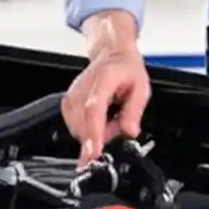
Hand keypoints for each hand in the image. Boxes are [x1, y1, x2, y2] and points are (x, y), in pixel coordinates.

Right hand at [62, 18, 151, 167]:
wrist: (112, 54)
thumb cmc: (126, 69)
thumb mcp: (141, 88)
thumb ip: (134, 111)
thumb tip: (129, 132)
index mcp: (104, 79)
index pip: (94, 109)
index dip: (93, 133)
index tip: (92, 153)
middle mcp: (83, 88)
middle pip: (84, 125)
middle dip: (102, 135)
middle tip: (120, 122)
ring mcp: (72, 96)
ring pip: (78, 130)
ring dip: (96, 133)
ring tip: (111, 116)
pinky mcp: (67, 104)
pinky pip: (75, 127)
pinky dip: (88, 129)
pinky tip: (100, 118)